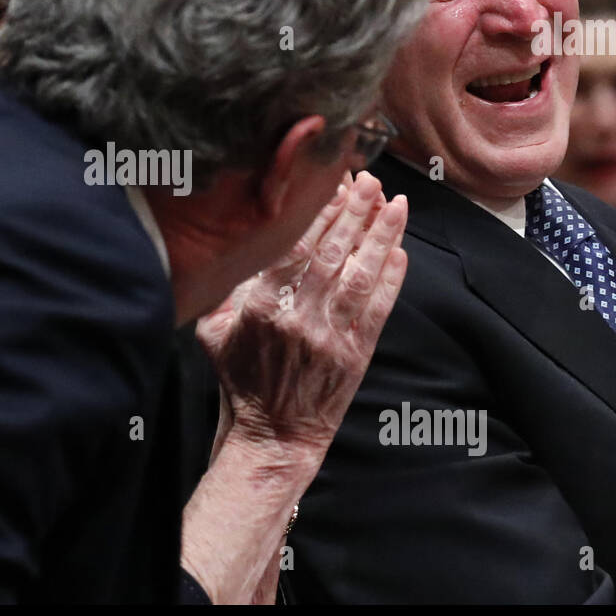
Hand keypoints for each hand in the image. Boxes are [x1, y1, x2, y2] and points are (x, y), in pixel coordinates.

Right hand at [196, 170, 407, 462]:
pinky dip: (392, 279)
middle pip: (331, 253)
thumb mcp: (214, 332)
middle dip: (354, 212)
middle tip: (369, 179)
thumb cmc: (242, 380)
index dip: (316, 212)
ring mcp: (330, 337)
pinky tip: (401, 251)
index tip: (331, 183)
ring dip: (380, 237)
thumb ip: (225, 288)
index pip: (293, 247)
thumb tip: (236, 240)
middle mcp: (299, 318)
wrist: (274, 435)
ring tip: (396, 204)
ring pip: (360, 276)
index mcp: (262, 307)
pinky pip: (378, 309)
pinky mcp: (356, 355)